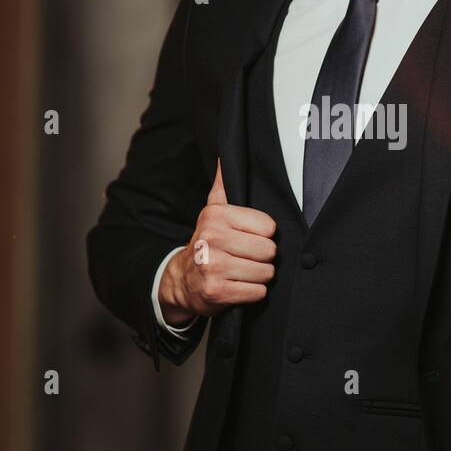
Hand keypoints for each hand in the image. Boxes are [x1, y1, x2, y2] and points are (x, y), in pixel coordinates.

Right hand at [158, 159, 276, 323]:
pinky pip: (257, 293)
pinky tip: (239, 287)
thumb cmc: (207, 244)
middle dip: (263, 258)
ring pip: (265, 273)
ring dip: (259, 277)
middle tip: (247, 258)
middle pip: (269, 251)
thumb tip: (224, 157)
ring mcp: (212, 266)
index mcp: (215, 216)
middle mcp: (212, 239)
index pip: (268, 226)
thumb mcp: (212, 213)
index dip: (264, 235)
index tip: (249, 238)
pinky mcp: (216, 292)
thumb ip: (223, 186)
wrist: (181, 281)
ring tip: (243, 273)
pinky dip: (253, 293)